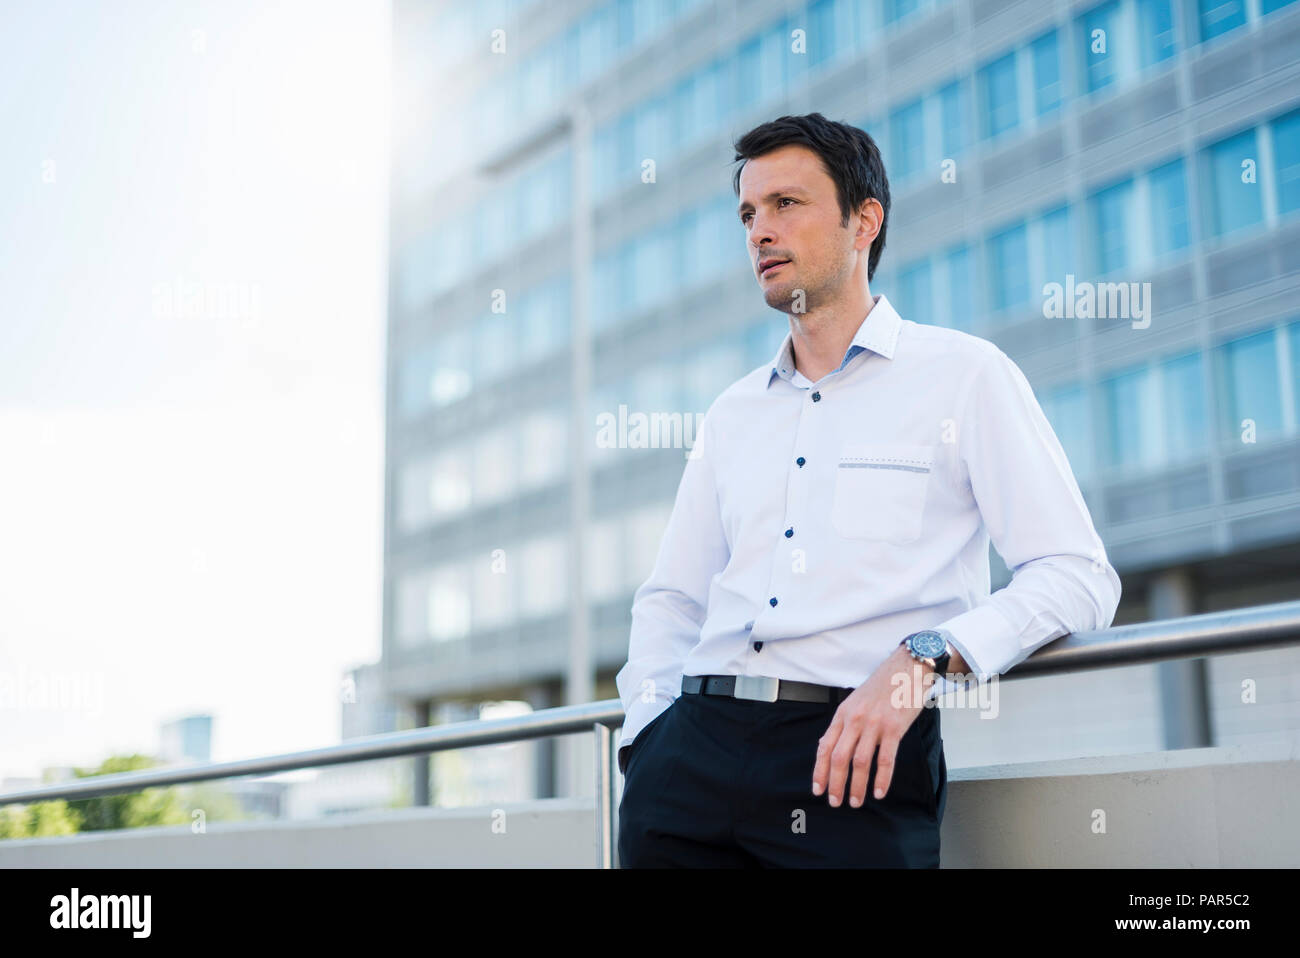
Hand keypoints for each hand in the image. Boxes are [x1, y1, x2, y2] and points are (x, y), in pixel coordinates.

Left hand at [811, 644, 936, 806]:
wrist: (906, 668)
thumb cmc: (881, 686)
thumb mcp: (854, 701)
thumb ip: (843, 724)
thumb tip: (828, 748)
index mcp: (842, 714)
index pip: (825, 747)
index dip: (820, 771)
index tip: (817, 789)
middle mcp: (855, 720)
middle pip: (839, 758)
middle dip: (835, 783)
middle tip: (835, 802)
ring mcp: (874, 724)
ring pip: (860, 762)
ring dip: (857, 786)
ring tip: (856, 802)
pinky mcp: (894, 728)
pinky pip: (885, 759)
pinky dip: (882, 779)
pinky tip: (879, 792)